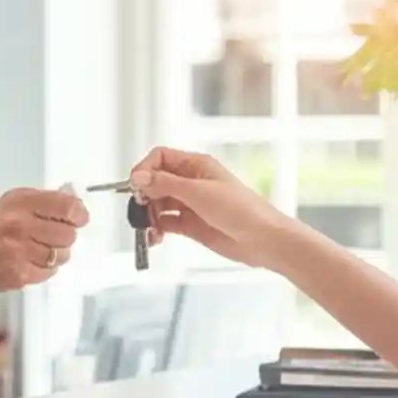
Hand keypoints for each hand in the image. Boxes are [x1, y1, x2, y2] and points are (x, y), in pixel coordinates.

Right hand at [0, 188, 88, 288]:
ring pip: (62, 255)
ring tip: (41, 249)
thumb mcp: (16, 201)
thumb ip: (47, 200)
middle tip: (53, 235)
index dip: (79, 214)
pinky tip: (33, 260)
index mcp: (22, 203)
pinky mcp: (21, 275)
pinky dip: (46, 267)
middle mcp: (21, 226)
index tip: (79, 217)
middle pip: (68, 234)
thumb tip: (77, 205)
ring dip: (57, 253)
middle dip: (65, 235)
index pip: (66, 207)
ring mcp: (21, 253)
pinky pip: (51, 272)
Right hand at [129, 146, 295, 268]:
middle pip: (155, 182)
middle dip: (144, 195)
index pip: (161, 158)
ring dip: (148, 215)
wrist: (262, 239)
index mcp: (196, 165)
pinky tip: (155, 237)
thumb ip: (166, 184)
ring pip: (159, 204)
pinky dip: (156, 230)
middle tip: (140, 209)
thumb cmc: (241, 210)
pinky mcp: (191, 225)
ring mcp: (191, 204)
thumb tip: (139, 176)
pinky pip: (166, 223)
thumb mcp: (199, 193)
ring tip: (148, 228)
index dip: (145, 169)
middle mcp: (192, 183)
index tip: (135, 186)